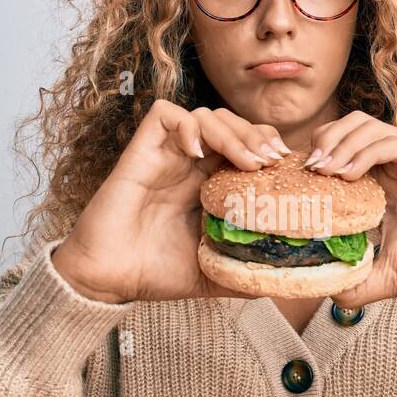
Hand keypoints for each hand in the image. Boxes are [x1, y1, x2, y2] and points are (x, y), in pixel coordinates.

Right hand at [52, 99, 289, 302]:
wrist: (109, 280)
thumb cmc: (155, 274)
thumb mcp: (214, 275)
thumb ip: (246, 274)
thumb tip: (287, 280)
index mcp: (207, 186)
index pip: (245, 145)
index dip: (267, 146)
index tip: (285, 168)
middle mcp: (189, 166)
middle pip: (231, 123)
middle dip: (256, 135)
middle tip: (271, 162)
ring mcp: (166, 156)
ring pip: (205, 115)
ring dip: (232, 131)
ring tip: (246, 161)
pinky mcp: (140, 152)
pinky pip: (165, 115)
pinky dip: (188, 126)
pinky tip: (199, 154)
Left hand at [301, 111, 396, 306]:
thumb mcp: (391, 277)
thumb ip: (359, 282)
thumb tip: (326, 291)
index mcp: (384, 183)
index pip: (339, 151)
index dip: (312, 158)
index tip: (289, 181)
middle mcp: (396, 165)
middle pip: (347, 128)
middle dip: (319, 142)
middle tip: (302, 171)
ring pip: (366, 127)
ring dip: (337, 142)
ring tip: (319, 170)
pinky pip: (393, 143)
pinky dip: (363, 152)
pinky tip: (345, 173)